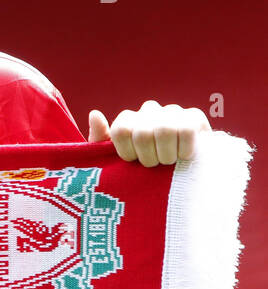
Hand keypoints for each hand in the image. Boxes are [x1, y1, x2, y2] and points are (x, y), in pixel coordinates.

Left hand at [88, 100, 210, 166]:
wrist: (177, 178)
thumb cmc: (140, 170)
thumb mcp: (113, 161)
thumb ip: (99, 140)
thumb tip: (95, 114)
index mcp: (128, 119)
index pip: (121, 130)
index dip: (128, 153)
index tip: (134, 162)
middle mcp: (148, 110)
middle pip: (143, 133)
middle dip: (149, 158)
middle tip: (154, 165)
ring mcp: (171, 111)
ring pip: (165, 130)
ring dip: (166, 155)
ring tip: (168, 162)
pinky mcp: (194, 117)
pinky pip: (187, 130)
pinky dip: (184, 149)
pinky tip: (183, 156)